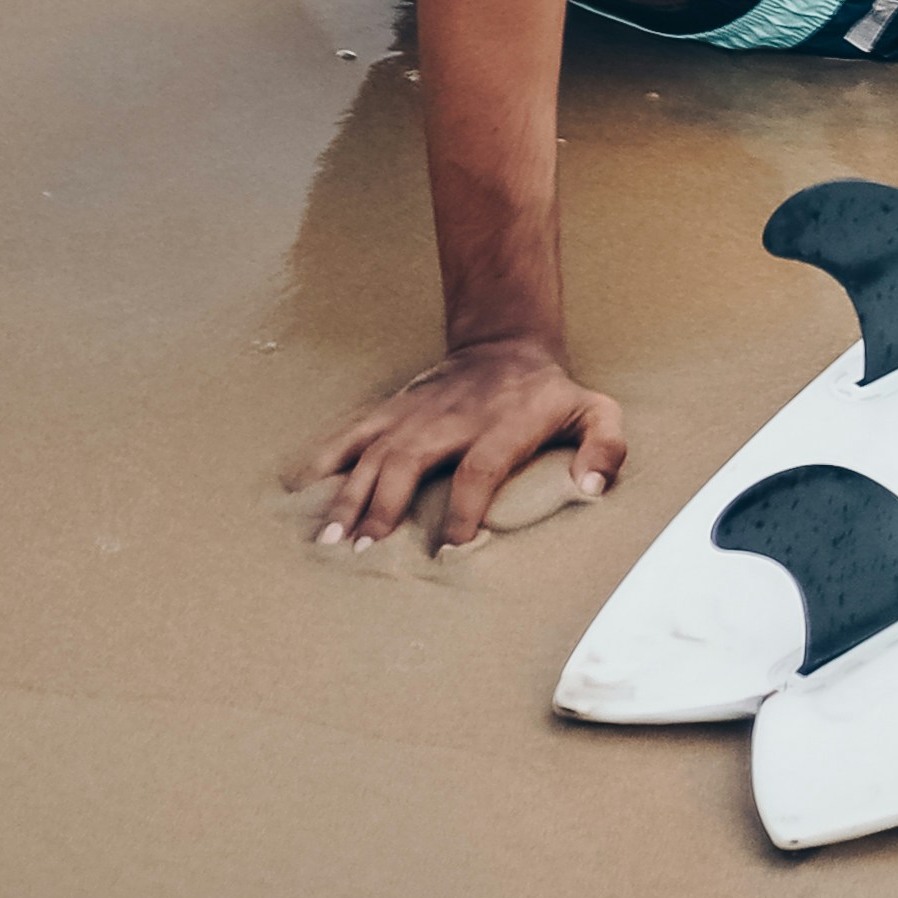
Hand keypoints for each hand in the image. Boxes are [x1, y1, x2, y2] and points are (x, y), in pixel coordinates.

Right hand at [293, 333, 627, 556]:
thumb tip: (590, 490)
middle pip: (409, 460)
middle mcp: (450, 419)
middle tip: (360, 554)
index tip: (451, 552)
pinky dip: (318, 459)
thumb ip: (604, 447)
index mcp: (501, 424)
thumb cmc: (550, 396)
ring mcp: (413, 413)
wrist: (506, 343)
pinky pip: (347, 433)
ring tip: (325, 542)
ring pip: (371, 451)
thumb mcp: (594, 412)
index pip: (480, 469)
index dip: (467, 509)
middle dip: (382, 506)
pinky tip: (293, 491)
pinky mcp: (390, 411)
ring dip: (346, 496)